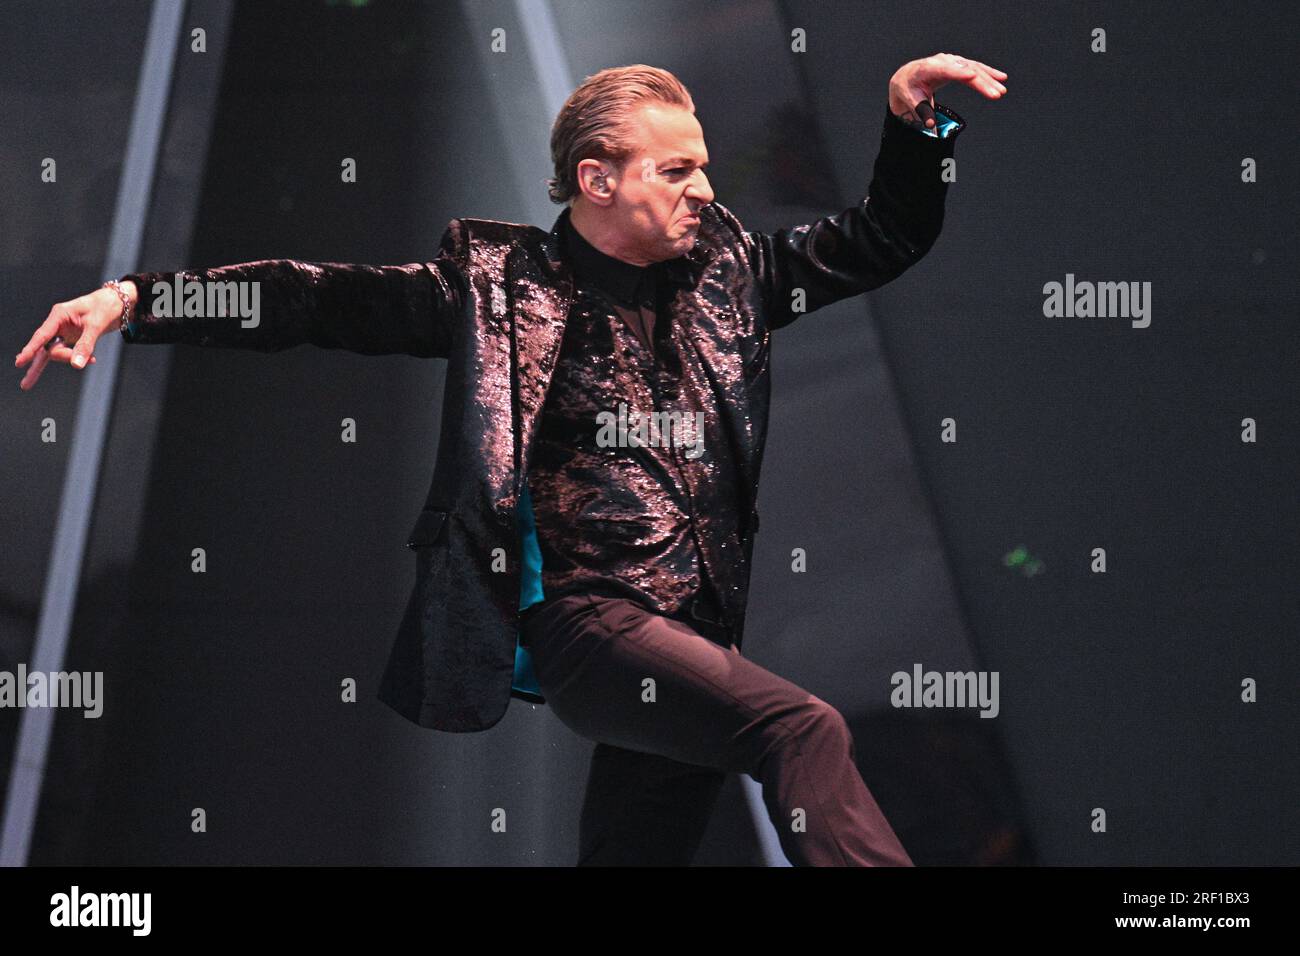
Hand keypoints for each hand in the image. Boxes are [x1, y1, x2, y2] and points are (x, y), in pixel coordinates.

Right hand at [14, 281, 135, 389]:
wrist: (118, 303)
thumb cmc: (105, 308)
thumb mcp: (96, 326)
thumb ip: (85, 345)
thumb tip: (77, 365)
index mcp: (59, 314)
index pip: (41, 336)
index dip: (30, 350)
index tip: (19, 362)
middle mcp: (57, 323)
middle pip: (49, 347)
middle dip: (58, 358)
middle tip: (48, 376)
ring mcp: (63, 332)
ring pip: (55, 352)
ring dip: (69, 359)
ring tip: (92, 360)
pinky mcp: (71, 338)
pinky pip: (67, 352)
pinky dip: (76, 358)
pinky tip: (92, 360)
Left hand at [889, 52, 1006, 128]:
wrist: (907, 77)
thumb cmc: (909, 89)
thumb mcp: (911, 101)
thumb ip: (922, 112)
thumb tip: (931, 126)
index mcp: (927, 69)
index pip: (944, 70)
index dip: (958, 72)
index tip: (972, 76)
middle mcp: (942, 61)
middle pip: (964, 70)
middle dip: (981, 83)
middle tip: (996, 94)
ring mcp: (952, 61)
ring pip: (973, 68)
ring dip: (989, 79)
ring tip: (1001, 90)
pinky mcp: (959, 64)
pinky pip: (976, 67)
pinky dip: (988, 73)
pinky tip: (1001, 78)